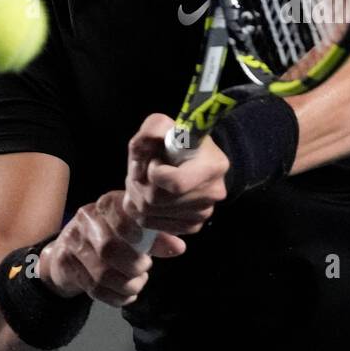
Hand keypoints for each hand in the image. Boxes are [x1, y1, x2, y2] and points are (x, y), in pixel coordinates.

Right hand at [38, 189, 184, 307]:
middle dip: (133, 265)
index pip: (117, 214)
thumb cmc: (111, 235)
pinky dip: (115, 297)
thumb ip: (156, 238)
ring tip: (137, 283)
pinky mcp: (64, 265)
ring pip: (101, 273)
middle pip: (108, 248)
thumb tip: (179, 247)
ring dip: (126, 284)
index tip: (145, 246)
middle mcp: (85, 221)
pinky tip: (127, 295)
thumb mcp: (133, 230)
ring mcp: (72, 243)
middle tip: (144, 269)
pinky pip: (92, 288)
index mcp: (105, 205)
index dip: (132, 231)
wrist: (69, 250)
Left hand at [124, 113, 228, 235]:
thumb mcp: (163, 124)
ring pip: (147, 213)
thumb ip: (150, 130)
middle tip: (143, 170)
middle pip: (154, 200)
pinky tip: (150, 195)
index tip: (155, 160)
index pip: (175, 183)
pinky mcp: (192, 226)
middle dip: (138, 183)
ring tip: (145, 180)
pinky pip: (149, 224)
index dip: (153, 172)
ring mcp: (204, 213)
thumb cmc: (176, 141)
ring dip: (136, 195)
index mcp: (213, 166)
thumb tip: (138, 152)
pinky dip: (141, 209)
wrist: (192, 159)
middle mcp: (213, 193)